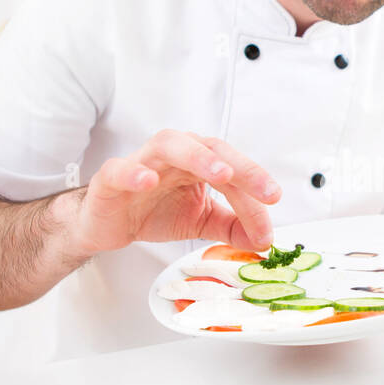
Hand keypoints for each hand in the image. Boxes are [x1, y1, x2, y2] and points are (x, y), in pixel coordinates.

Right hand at [65, 130, 280, 256]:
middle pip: (211, 148)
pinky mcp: (111, 178)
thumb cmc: (155, 211)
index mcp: (199, 161)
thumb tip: (265, 239)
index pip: (233, 168)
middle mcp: (174, 154)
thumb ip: (232, 227)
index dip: (255, 185)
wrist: (109, 223)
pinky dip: (134, 172)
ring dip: (198, 157)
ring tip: (222, 173)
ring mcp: (142, 162)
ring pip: (170, 145)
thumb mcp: (201, 221)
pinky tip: (149, 181)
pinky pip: (120, 168)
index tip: (274, 202)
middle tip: (263, 190)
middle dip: (241, 167)